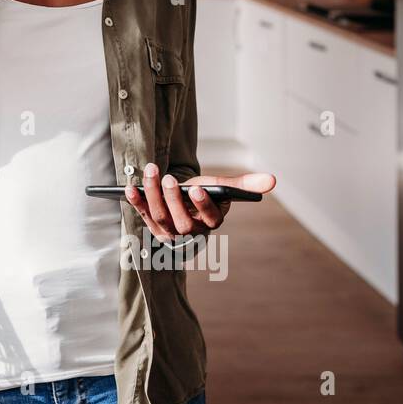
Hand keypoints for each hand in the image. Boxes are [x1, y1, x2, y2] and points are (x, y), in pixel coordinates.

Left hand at [125, 163, 276, 241]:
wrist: (181, 197)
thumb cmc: (203, 192)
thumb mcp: (221, 186)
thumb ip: (243, 184)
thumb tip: (273, 180)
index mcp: (211, 222)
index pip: (210, 218)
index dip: (203, 205)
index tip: (198, 188)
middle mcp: (191, 232)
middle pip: (180, 220)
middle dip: (174, 198)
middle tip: (169, 178)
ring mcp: (169, 232)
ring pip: (160, 216)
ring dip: (153, 194)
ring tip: (151, 171)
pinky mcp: (152, 227)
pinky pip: (142, 214)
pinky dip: (136, 201)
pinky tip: (129, 188)